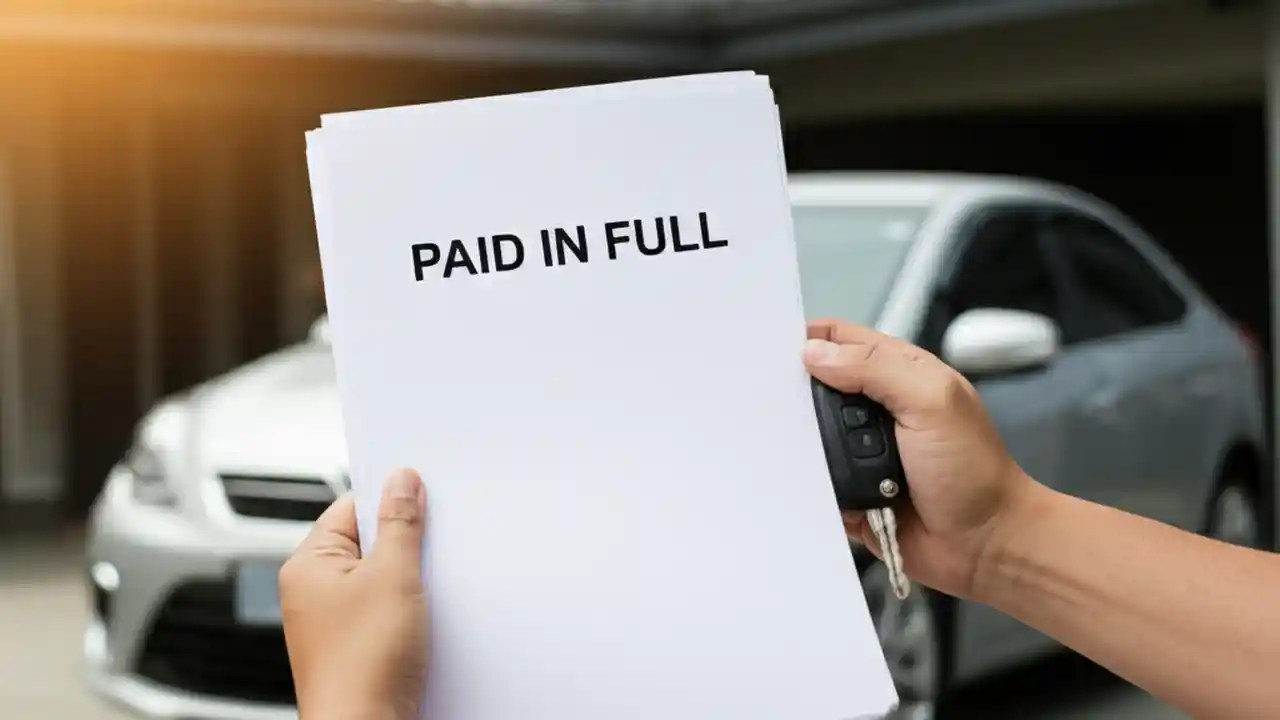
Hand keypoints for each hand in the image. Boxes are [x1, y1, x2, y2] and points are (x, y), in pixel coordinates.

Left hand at [280, 468, 429, 719]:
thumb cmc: (363, 665)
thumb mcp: (394, 576)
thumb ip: (401, 523)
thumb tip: (401, 481)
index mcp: (307, 565)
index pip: (350, 507)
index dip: (389, 499)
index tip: (422, 495)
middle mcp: (313, 591)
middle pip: (368, 542)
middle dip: (404, 542)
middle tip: (430, 549)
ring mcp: (334, 621)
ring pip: (380, 578)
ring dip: (409, 579)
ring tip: (424, 593)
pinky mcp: (356, 645)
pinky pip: (385, 609)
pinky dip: (408, 608)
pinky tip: (424, 619)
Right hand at [804, 320, 1040, 600]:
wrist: (985, 546)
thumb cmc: (976, 472)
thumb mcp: (933, 401)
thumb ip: (876, 368)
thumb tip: (816, 353)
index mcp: (900, 374)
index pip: (841, 339)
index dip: (808, 338)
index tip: (775, 348)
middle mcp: (878, 409)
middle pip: (816, 387)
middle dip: (798, 395)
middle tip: (782, 403)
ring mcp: (864, 451)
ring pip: (811, 437)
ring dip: (808, 445)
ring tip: (817, 453)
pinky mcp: (852, 490)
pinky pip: (814, 481)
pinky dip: (811, 484)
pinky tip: (814, 487)